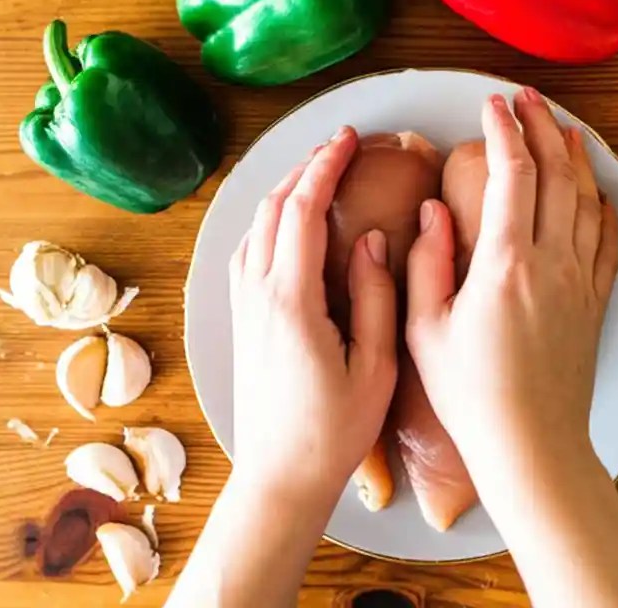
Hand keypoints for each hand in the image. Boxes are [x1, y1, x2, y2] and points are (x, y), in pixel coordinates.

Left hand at [227, 126, 397, 496]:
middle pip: (272, 208)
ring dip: (284, 191)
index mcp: (292, 300)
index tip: (350, 138)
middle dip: (305, 167)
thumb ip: (374, 296)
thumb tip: (370, 239)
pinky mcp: (242, 322)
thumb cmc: (333, 431)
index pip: (303, 210)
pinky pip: (248, 252)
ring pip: (254, 227)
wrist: (280, 477)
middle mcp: (257, 295)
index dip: (326, 165)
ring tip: (317, 174)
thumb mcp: (375, 365)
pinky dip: (268, 222)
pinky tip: (287, 224)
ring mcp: (244, 307)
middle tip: (339, 145)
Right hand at [405, 88, 617, 470]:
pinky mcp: (594, 303)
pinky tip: (597, 192)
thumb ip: (426, 261)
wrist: (531, 443)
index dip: (502, 130)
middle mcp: (551, 261)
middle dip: (542, 125)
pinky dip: (603, 206)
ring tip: (564, 126)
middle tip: (526, 98)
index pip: (512, 171)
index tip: (490, 105)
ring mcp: (580, 280)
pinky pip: (607, 241)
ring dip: (575, 155)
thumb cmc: (470, 393)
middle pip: (556, 172)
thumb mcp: (423, 328)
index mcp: (505, 261)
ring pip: (586, 198)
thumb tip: (433, 209)